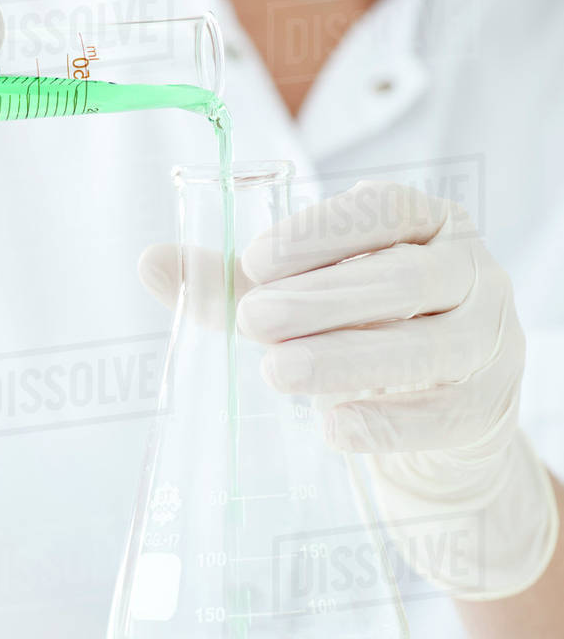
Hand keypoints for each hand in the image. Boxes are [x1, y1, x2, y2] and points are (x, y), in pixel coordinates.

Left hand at [234, 180, 557, 598]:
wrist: (441, 414)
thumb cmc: (365, 335)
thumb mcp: (302, 302)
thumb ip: (234, 283)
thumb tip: (150, 262)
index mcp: (427, 226)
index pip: (385, 209)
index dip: (322, 232)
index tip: (256, 261)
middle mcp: (471, 273)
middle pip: (406, 279)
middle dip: (326, 299)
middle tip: (253, 320)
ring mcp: (489, 341)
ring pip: (429, 347)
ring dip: (350, 359)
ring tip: (278, 371)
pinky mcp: (487, 408)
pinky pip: (443, 416)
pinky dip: (387, 423)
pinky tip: (333, 428)